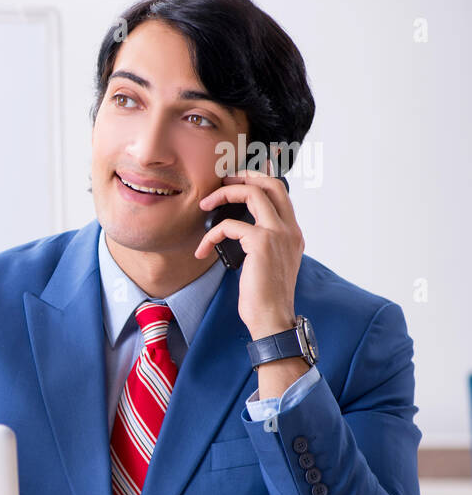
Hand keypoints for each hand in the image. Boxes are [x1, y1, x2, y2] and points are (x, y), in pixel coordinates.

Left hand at [195, 164, 304, 340]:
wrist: (272, 318)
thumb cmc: (264, 296)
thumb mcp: (266, 263)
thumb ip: (259, 242)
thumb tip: (238, 229)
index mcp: (292, 233)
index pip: (281, 193)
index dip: (259, 178)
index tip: (237, 178)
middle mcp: (289, 229)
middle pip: (271, 184)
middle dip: (243, 176)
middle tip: (220, 182)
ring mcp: (278, 234)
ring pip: (253, 194)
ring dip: (224, 194)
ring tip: (205, 204)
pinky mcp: (261, 243)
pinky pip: (229, 225)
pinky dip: (211, 235)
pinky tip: (202, 250)